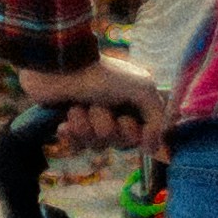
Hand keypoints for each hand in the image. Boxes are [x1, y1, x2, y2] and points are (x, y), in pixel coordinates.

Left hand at [18, 59, 169, 162]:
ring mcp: (93, 121)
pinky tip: (65, 122)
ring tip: (77, 107)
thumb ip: (157, 119)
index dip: (131, 133)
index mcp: (134, 106)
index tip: (125, 119)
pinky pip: (77, 146)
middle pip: (118, 143)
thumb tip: (152, 149)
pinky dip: (71, 133)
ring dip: (86, 126)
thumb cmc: (103, 75)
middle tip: (98, 106)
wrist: (60, 68)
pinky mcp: (72, 126)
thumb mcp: (142, 89)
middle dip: (105, 126)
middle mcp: (116, 114)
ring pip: (97, 145)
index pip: (139, 138)